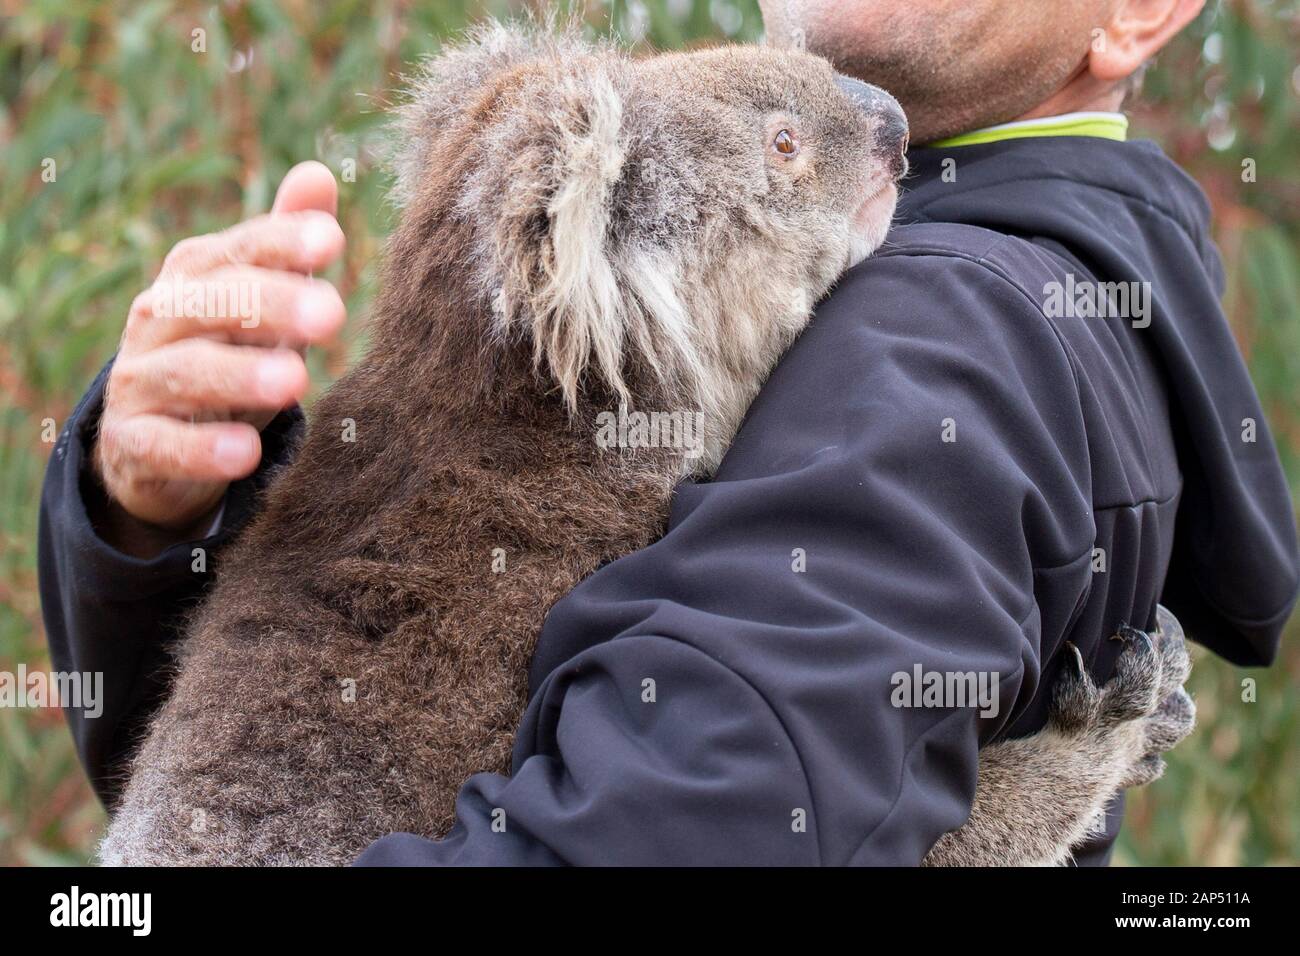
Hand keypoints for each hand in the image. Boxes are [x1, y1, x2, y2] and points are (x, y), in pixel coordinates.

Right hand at [93, 162, 345, 552]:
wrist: (157, 438)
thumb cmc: (228, 350)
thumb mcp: (260, 300)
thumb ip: (285, 244)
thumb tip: (319, 174)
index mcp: (195, 274)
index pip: (240, 250)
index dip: (282, 242)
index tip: (333, 240)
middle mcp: (160, 318)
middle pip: (216, 305)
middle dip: (273, 306)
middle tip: (332, 314)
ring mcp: (140, 380)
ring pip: (188, 371)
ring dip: (241, 375)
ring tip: (296, 382)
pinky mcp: (133, 442)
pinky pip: (163, 444)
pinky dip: (202, 449)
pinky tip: (243, 453)